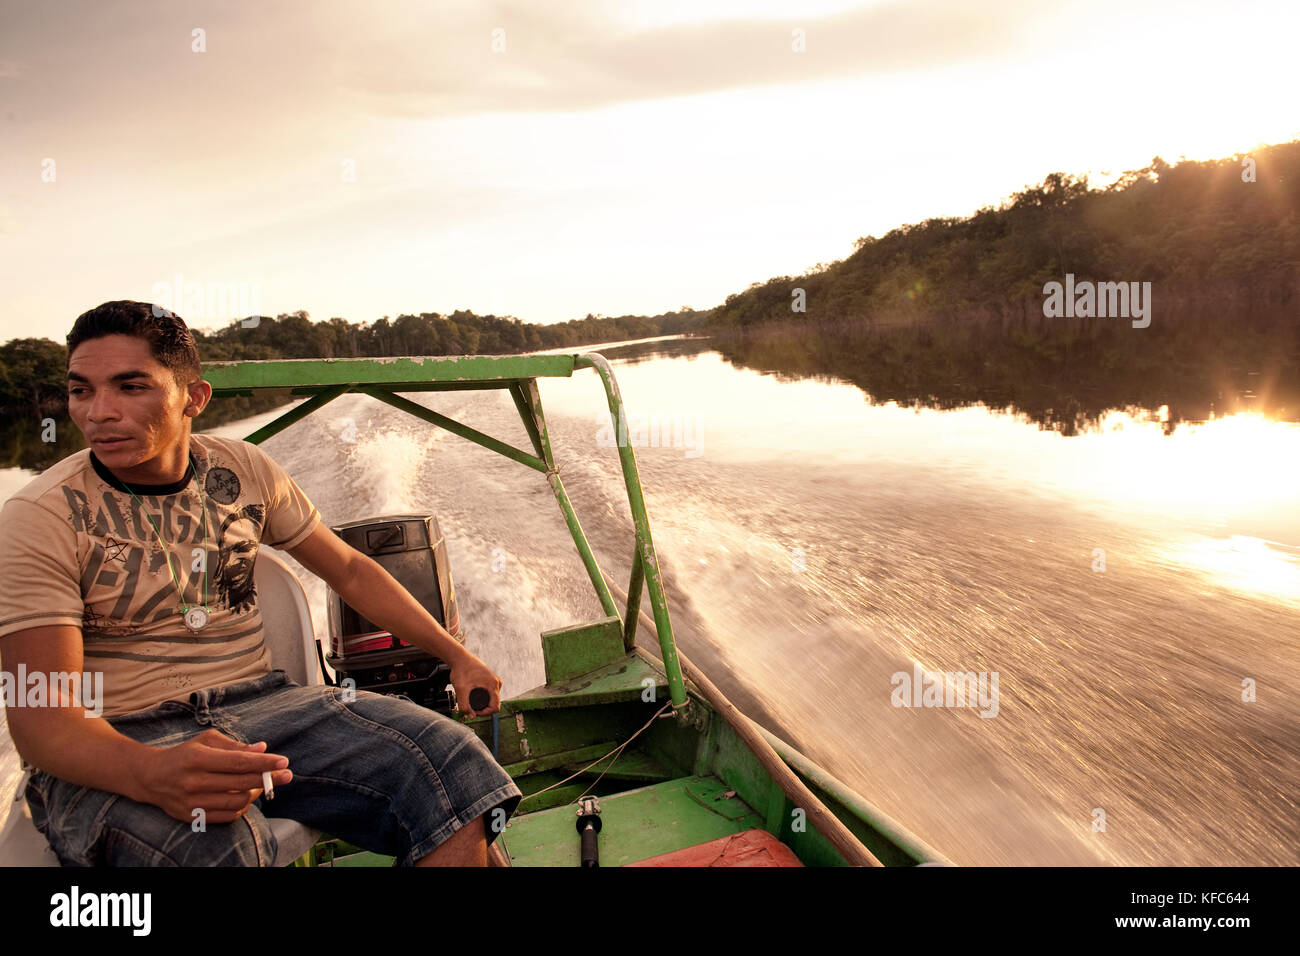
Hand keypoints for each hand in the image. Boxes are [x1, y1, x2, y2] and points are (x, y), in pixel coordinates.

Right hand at [135, 728, 292, 823]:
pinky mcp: (192, 817)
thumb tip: (262, 748)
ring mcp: (192, 802)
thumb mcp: (207, 741)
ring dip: (255, 793)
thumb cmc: (185, 754)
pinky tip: (245, 796)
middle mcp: (194, 782)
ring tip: (260, 783)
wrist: (151, 777)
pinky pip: (227, 816)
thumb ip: (235, 746)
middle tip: (286, 774)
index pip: (239, 762)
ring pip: (237, 802)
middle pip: (241, 783)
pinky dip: (242, 806)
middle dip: (268, 779)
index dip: (264, 763)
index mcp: (198, 758)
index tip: (283, 762)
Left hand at [449, 650, 503, 717]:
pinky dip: (483, 696)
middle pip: (494, 704)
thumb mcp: (461, 689)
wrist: (459, 657)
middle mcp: (496, 682)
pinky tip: (473, 694)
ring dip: (483, 702)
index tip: (473, 711)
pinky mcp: (489, 679)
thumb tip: (471, 717)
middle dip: (483, 708)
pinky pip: (490, 692)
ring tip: (470, 699)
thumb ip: (464, 705)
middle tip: (469, 707)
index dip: (485, 713)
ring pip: (492, 698)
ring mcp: (494, 680)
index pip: (495, 708)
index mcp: (493, 685)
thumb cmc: (461, 670)